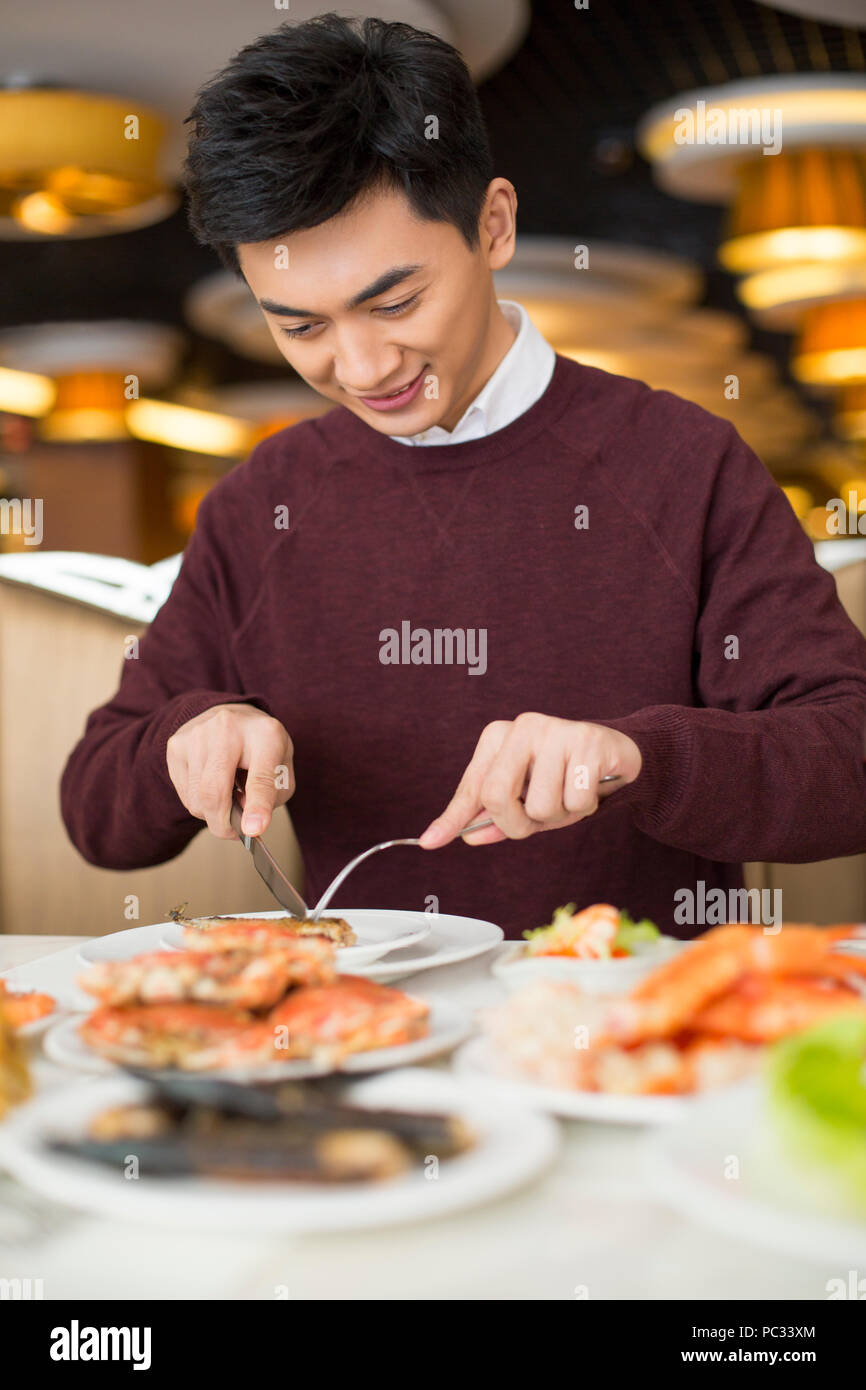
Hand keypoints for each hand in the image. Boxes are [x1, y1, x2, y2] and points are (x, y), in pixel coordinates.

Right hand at [166, 703, 294, 839]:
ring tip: (228, 798)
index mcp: (266, 735)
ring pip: (197, 799)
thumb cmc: (261, 748)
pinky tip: (212, 786)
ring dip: (212, 814)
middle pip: (215, 792)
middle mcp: (228, 728)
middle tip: (234, 832)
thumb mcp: (281, 768)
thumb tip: (246, 822)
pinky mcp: (176, 745)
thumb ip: (271, 797)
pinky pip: (184, 794)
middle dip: (223, 824)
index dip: (257, 807)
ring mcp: (197, 735)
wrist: (233, 715)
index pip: (260, 778)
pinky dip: (200, 803)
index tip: (253, 831)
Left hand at [418, 713, 640, 848]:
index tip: (429, 841)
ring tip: (570, 793)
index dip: (453, 819)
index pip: (472, 788)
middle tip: (538, 817)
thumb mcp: (526, 798)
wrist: (618, 752)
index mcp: (499, 737)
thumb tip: (467, 837)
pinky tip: (591, 785)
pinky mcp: (588, 741)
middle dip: (518, 823)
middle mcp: (523, 727)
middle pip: (497, 798)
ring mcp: (556, 731)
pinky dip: (584, 806)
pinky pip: (576, 801)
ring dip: (560, 815)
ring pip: (541, 806)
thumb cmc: (565, 776)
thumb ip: (496, 816)